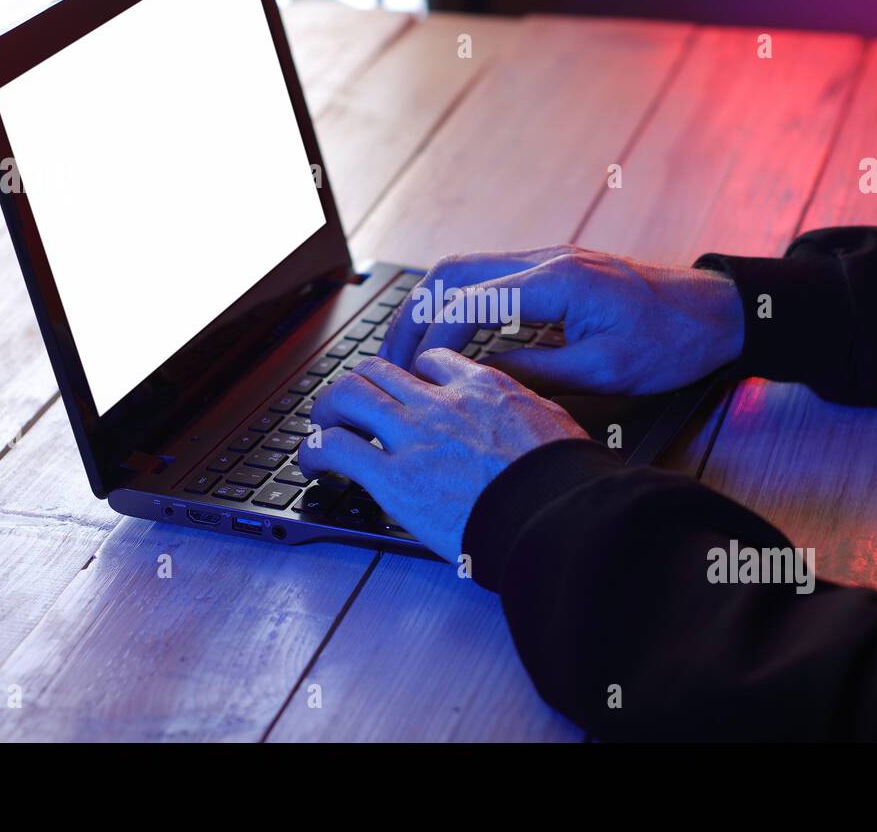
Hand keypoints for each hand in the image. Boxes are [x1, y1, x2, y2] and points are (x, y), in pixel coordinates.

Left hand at [296, 350, 587, 559]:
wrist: (555, 515)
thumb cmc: (565, 480)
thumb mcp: (559, 425)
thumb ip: (534, 413)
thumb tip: (539, 416)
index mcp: (484, 387)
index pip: (431, 361)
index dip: (411, 375)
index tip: (405, 391)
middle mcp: (442, 401)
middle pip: (380, 370)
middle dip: (359, 384)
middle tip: (349, 405)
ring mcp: (414, 435)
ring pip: (349, 396)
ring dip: (328, 410)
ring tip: (322, 426)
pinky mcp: (393, 475)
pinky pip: (335, 447)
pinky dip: (313, 451)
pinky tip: (311, 463)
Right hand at [378, 245, 743, 395]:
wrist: (714, 312)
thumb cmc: (671, 343)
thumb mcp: (603, 372)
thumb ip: (534, 374)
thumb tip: (476, 380)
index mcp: (557, 283)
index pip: (469, 302)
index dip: (432, 339)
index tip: (414, 374)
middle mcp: (545, 260)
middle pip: (452, 273)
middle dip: (413, 316)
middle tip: (391, 359)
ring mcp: (547, 259)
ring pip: (464, 268)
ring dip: (429, 305)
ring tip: (407, 348)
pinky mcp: (552, 269)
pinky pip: (487, 276)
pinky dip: (456, 302)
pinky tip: (447, 335)